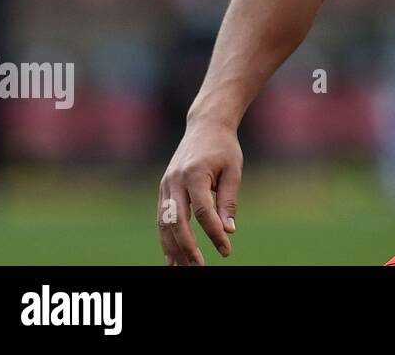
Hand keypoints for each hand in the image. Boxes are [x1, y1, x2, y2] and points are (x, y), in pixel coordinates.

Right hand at [157, 121, 242, 264]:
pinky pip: (161, 217)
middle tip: (199, 267)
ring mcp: (166, 185)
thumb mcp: (233, 170)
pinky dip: (165, 237)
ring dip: (172, 247)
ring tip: (182, 267)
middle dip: (187, 247)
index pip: (203, 212)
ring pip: (164, 222)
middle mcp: (175, 180)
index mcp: (195, 174)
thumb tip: (229, 231)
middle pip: (177, 221)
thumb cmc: (224, 148)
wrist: (205, 126)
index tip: (226, 250)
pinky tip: (172, 255)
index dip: (214, 233)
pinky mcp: (163, 189)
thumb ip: (229, 200)